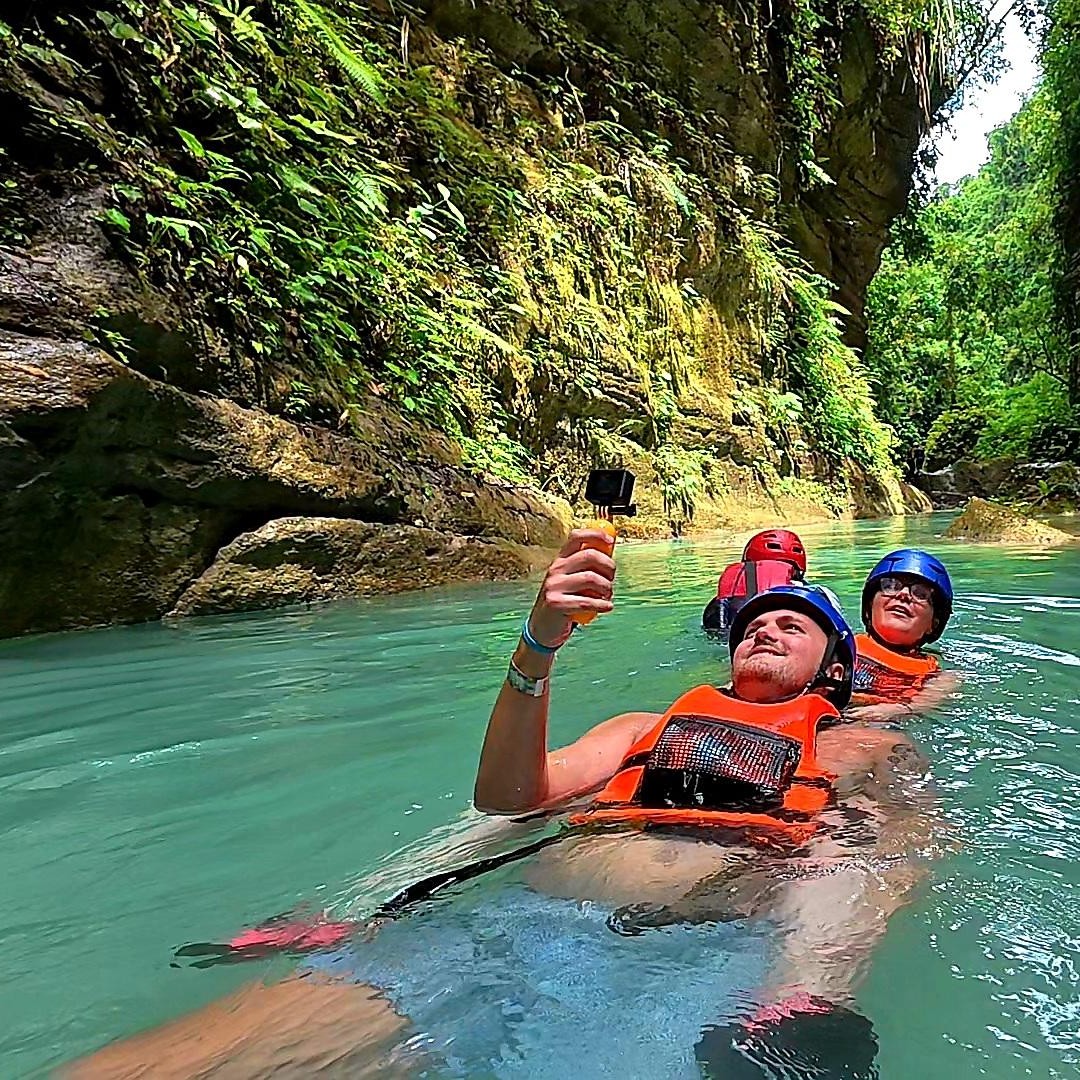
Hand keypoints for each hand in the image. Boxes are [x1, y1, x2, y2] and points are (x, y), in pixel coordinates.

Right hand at [528, 528, 615, 644]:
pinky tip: (607, 607)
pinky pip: (587, 601)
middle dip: (608, 566)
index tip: (610, 541)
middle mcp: (555, 569)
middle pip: (589, 556)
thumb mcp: (571, 580)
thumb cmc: (563, 601)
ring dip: (607, 588)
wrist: (542, 627)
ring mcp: (554, 586)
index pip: (576, 537)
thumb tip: (610, 548)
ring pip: (591, 578)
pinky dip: (602, 604)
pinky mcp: (556, 603)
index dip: (595, 534)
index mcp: (560, 560)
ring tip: (607, 596)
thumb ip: (587, 566)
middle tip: (611, 578)